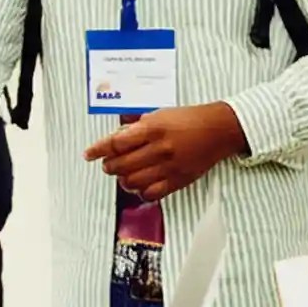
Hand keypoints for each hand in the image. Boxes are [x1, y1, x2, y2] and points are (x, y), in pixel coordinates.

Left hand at [84, 102, 246, 201]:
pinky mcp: (179, 180)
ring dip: (122, 179)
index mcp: (153, 128)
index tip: (89, 154)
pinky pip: (152, 193)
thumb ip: (137, 124)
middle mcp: (159, 149)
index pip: (116, 143)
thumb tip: (115, 134)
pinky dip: (140, 191)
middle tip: (107, 164)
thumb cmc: (188, 119)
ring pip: (133, 182)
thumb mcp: (159, 113)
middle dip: (109, 166)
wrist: (218, 130)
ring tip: (123, 174)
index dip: (98, 149)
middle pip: (121, 165)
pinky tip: (140, 184)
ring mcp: (169, 167)